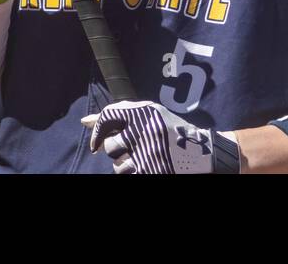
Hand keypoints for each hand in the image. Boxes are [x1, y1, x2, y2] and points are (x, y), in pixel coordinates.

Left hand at [81, 101, 229, 173]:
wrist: (203, 153)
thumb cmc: (172, 130)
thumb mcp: (150, 113)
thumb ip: (119, 113)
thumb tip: (84, 121)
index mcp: (144, 113)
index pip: (108, 116)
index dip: (97, 129)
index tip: (95, 142)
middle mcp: (144, 131)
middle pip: (110, 145)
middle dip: (117, 150)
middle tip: (135, 148)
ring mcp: (146, 154)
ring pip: (117, 164)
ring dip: (126, 164)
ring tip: (144, 158)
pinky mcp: (149, 171)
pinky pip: (127, 174)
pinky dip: (133, 172)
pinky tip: (147, 166)